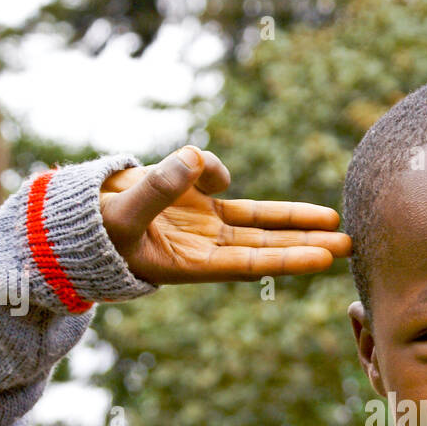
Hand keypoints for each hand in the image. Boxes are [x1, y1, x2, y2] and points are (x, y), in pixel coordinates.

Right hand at [99, 145, 351, 284]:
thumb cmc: (94, 231)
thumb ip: (158, 188)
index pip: (251, 261)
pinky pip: (221, 182)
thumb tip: (197, 161)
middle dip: (308, 244)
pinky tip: (199, 167)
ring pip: (260, 220)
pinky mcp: (195, 201)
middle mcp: (205, 247)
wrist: (75, 220)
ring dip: (295, 220)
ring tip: (335, 220)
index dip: (288, 258)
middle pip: (267, 244)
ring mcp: (204, 224)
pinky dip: (217, 170)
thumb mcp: (122, 214)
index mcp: (192, 264)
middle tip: (351, 245)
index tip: (325, 258)